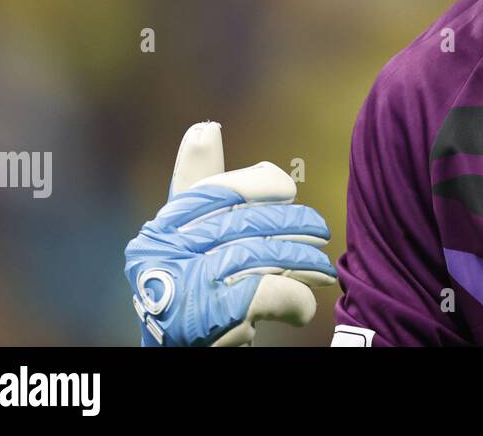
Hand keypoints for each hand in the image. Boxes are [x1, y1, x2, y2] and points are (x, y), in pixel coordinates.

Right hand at [124, 122, 337, 345]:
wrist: (188, 355)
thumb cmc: (198, 291)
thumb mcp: (196, 239)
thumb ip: (205, 187)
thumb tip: (205, 126)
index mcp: (160, 229)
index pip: (215, 188)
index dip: (258, 184)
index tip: (287, 189)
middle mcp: (160, 253)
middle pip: (246, 223)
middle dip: (293, 228)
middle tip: (321, 234)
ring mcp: (181, 284)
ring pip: (263, 255)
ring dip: (303, 263)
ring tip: (322, 271)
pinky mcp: (209, 317)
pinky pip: (271, 291)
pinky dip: (297, 298)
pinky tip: (305, 306)